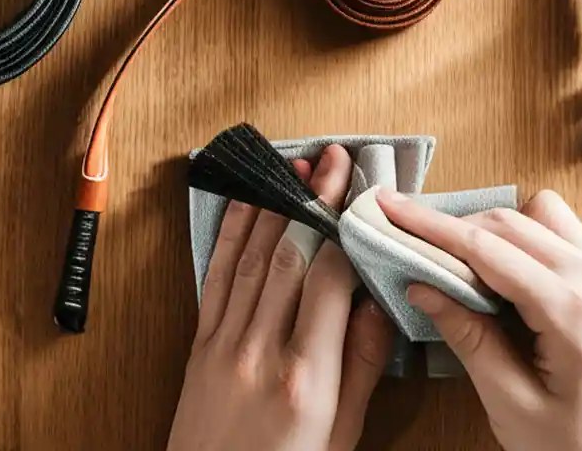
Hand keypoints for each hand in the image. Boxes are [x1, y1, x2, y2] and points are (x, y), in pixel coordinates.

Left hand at [168, 145, 395, 450]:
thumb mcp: (342, 432)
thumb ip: (362, 364)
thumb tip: (381, 303)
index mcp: (305, 377)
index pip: (330, 281)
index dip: (347, 230)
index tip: (364, 195)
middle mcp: (261, 352)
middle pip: (290, 256)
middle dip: (313, 199)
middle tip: (334, 158)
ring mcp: (225, 345)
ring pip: (251, 258)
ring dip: (273, 204)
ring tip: (294, 165)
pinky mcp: (201, 346)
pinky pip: (217, 278)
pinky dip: (232, 235)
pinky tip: (245, 204)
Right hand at [379, 189, 581, 450]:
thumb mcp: (514, 405)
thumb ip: (470, 339)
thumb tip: (424, 287)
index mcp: (571, 310)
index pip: (486, 247)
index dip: (430, 226)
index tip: (391, 209)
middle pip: (508, 220)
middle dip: (453, 225)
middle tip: (407, 240)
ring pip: (536, 214)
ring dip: (491, 227)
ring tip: (454, 261)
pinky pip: (558, 231)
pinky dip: (521, 236)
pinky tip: (498, 270)